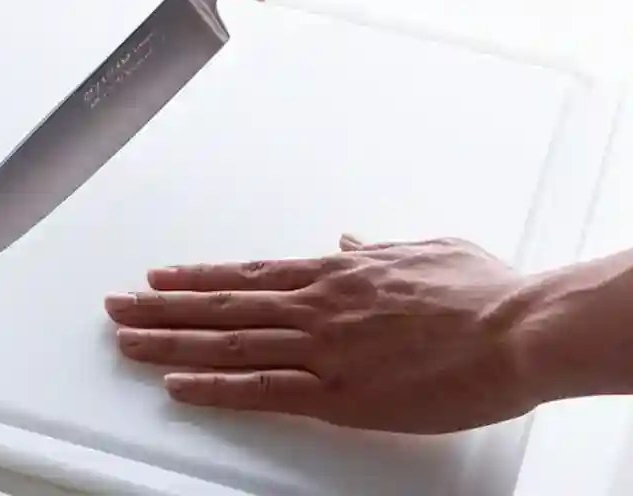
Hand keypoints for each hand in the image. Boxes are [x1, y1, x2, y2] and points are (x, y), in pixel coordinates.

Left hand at [103, 235, 539, 433]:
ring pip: (227, 342)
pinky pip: (261, 388)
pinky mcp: (337, 392)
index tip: (159, 277)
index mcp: (335, 274)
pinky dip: (214, 385)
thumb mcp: (424, 251)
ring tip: (125, 340)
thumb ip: (376, 250)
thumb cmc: (482, 293)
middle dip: (161, 306)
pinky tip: (178, 385)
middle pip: (221, 304)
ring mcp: (321, 348)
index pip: (248, 273)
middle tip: (115, 305)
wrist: (517, 330)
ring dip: (169, 341)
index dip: (197, 276)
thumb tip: (346, 240)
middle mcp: (315, 305)